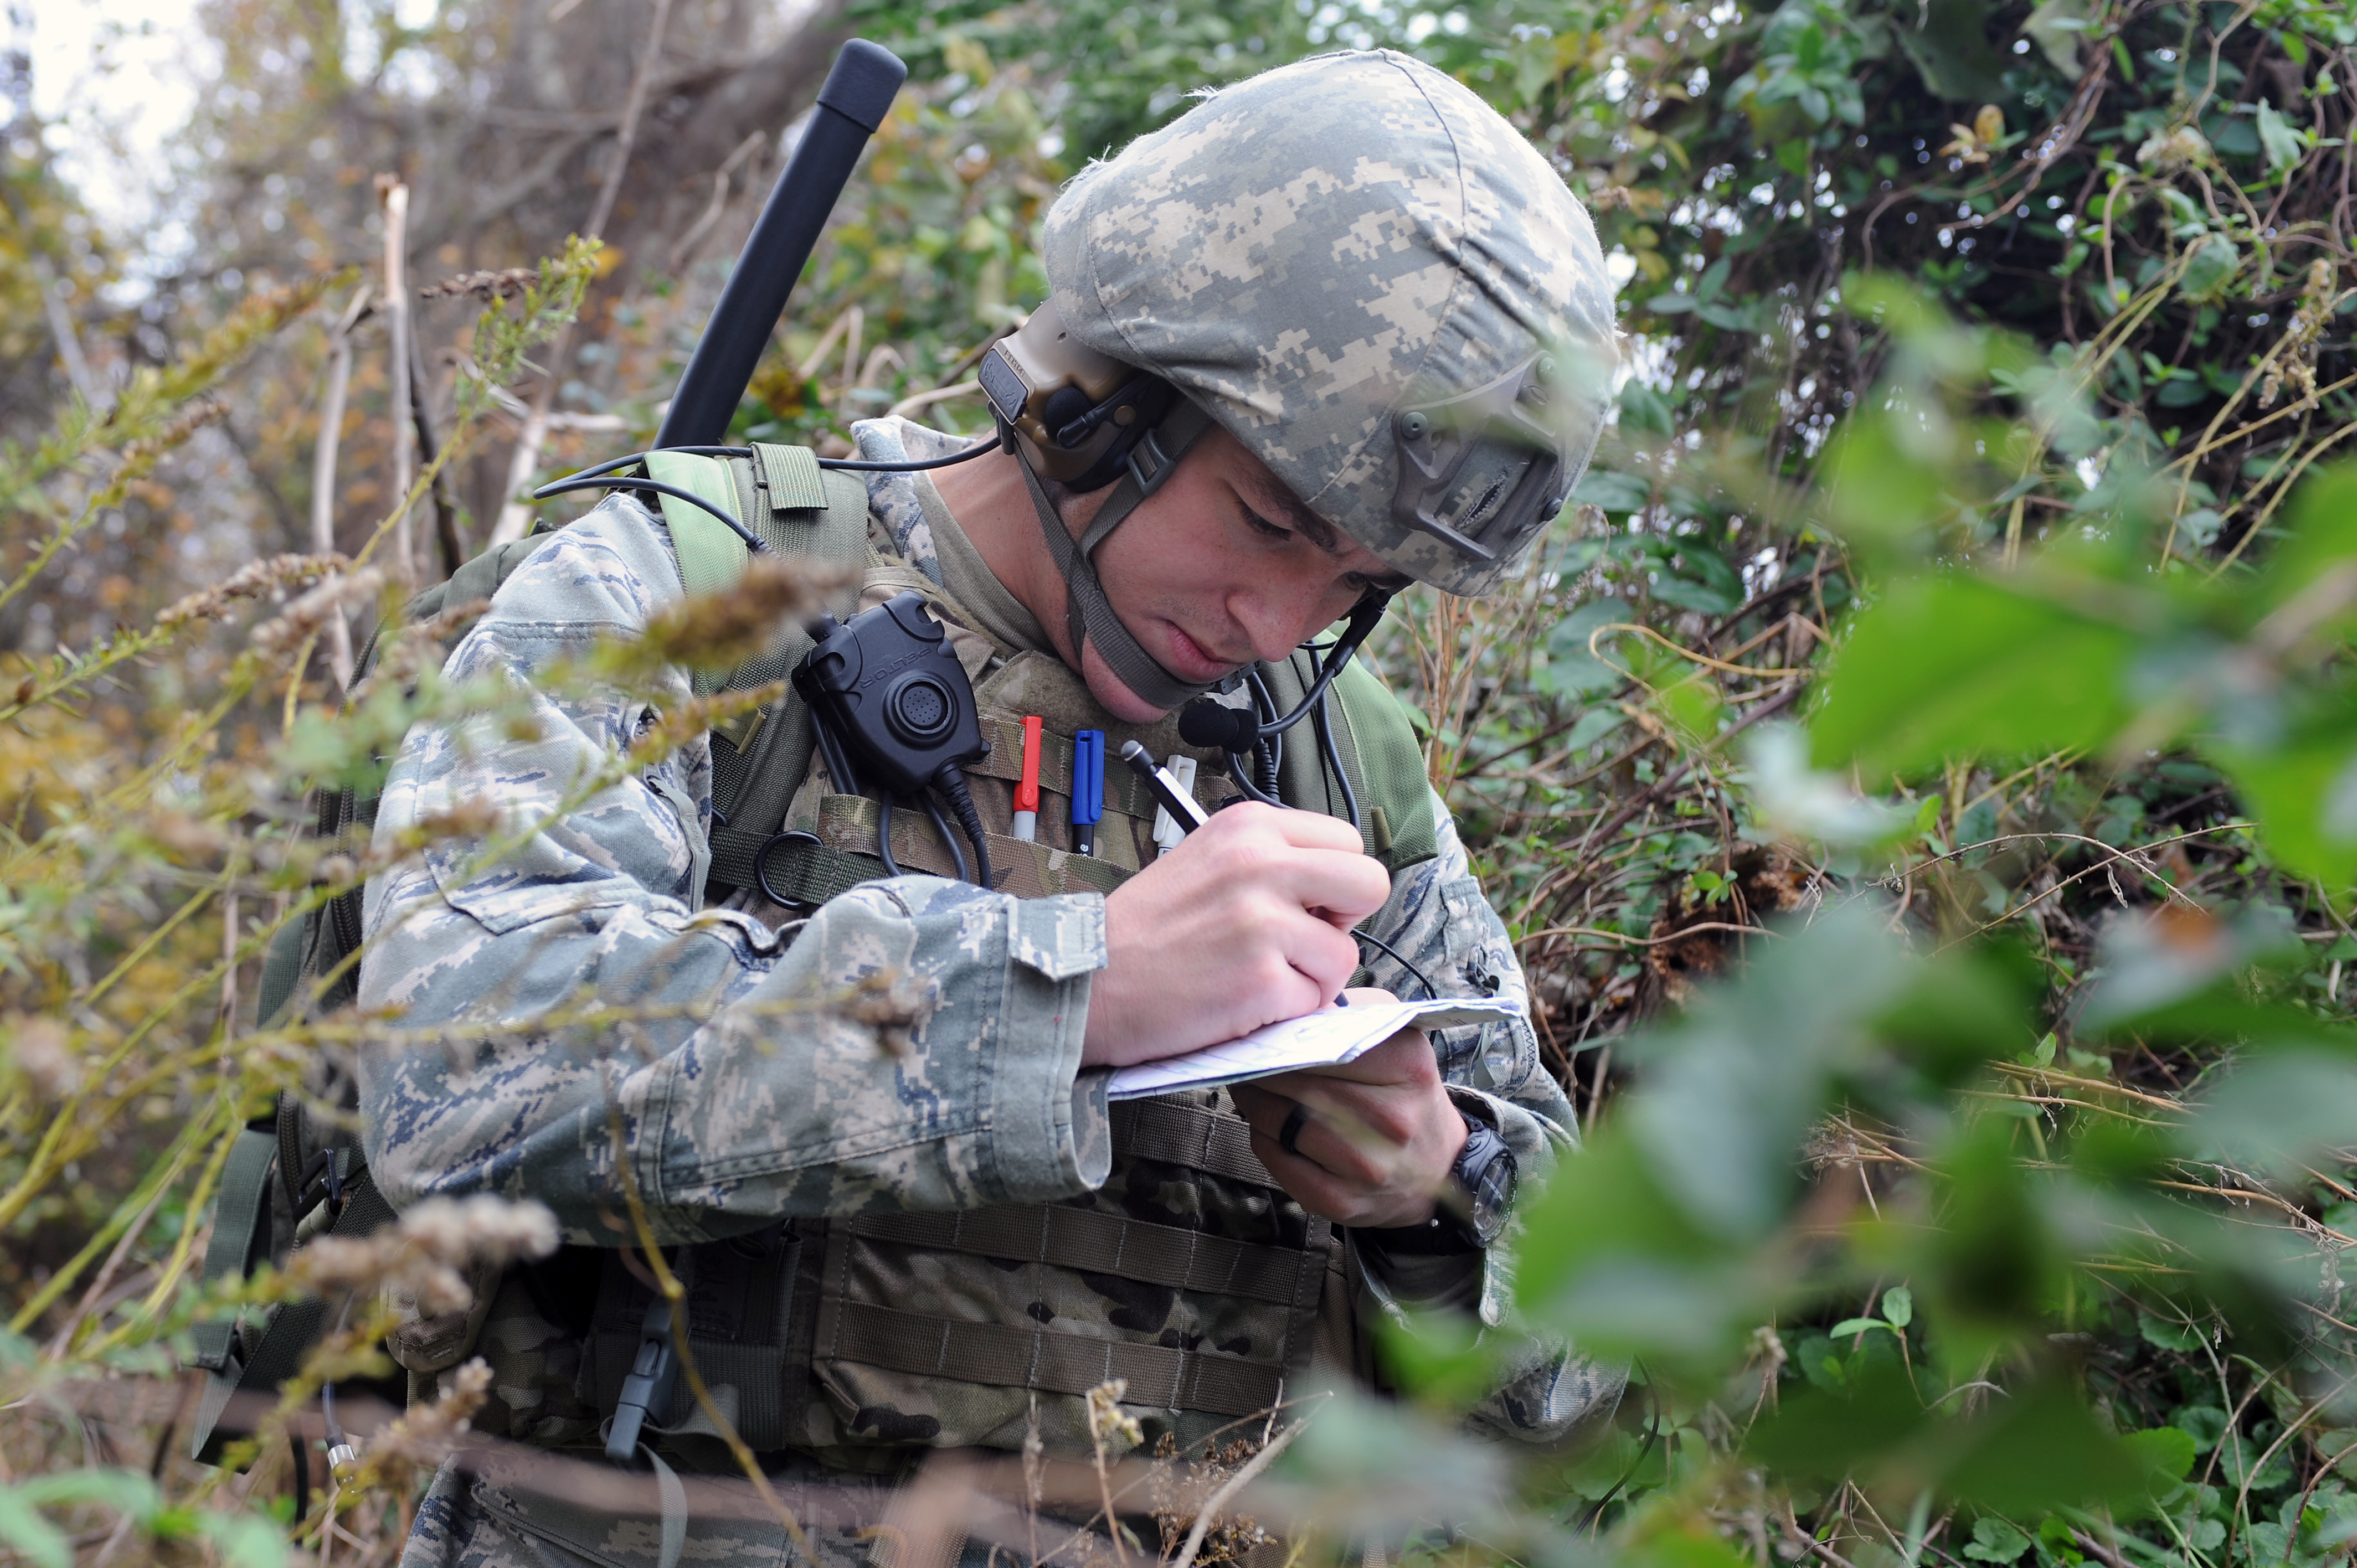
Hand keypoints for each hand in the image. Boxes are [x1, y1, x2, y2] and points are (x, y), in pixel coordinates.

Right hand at [1081, 804, 1390, 1067]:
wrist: (1087, 980)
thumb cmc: (1146, 929)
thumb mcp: (1208, 859)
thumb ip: (1271, 860)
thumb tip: (1336, 890)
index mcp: (1249, 826)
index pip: (1347, 841)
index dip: (1334, 882)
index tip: (1301, 904)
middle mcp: (1260, 863)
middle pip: (1370, 883)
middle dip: (1346, 921)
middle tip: (1302, 940)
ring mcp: (1262, 921)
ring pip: (1346, 953)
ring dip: (1311, 976)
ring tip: (1255, 974)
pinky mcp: (1261, 979)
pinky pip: (1314, 1000)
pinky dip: (1284, 1010)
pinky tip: (1238, 998)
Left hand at [1229, 990, 1469, 1228]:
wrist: (1437, 1165)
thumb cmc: (1406, 1093)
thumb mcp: (1400, 1039)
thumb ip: (1354, 1011)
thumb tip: (1296, 1004)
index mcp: (1407, 1068)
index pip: (1324, 1043)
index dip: (1284, 1037)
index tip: (1265, 1031)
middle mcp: (1392, 1120)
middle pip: (1297, 1084)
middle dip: (1261, 1068)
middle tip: (1245, 1056)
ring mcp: (1366, 1167)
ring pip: (1280, 1123)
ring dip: (1254, 1102)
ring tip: (1251, 1087)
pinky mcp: (1340, 1201)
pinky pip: (1277, 1159)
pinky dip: (1264, 1138)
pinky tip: (1269, 1126)